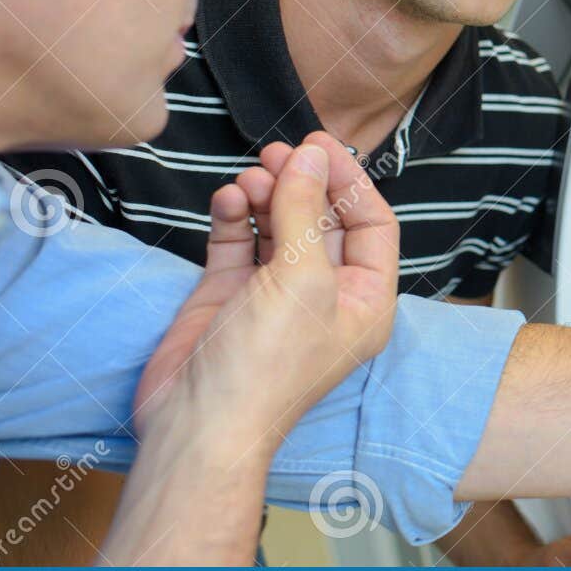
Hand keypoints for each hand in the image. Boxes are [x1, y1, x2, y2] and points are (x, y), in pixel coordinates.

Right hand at [132, 130, 400, 454]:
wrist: (197, 424)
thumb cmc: (266, 365)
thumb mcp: (301, 278)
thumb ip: (306, 210)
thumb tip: (310, 156)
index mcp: (367, 300)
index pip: (373, 225)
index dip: (351, 182)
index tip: (321, 146)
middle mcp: (327, 295)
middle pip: (325, 219)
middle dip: (304, 182)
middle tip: (278, 150)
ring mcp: (277, 293)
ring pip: (280, 225)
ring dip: (267, 194)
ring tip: (250, 176)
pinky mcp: (231, 294)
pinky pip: (239, 241)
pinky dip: (234, 216)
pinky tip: (228, 200)